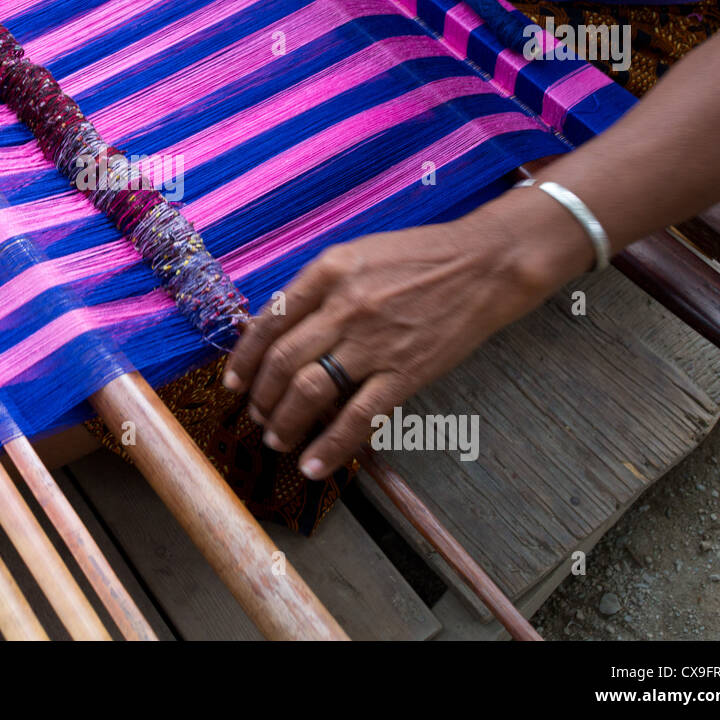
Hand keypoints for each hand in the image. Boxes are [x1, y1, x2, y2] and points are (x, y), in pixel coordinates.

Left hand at [222, 192, 592, 479]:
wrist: (484, 265)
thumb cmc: (419, 257)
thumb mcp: (357, 254)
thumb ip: (316, 288)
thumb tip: (275, 329)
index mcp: (327, 271)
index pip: (268, 322)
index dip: (244, 359)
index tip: (234, 383)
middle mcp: (344, 305)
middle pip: (281, 361)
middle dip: (261, 398)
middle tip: (257, 417)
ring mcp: (374, 341)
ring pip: (308, 391)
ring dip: (284, 423)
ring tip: (277, 440)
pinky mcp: (406, 371)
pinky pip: (358, 418)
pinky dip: (330, 446)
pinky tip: (313, 465)